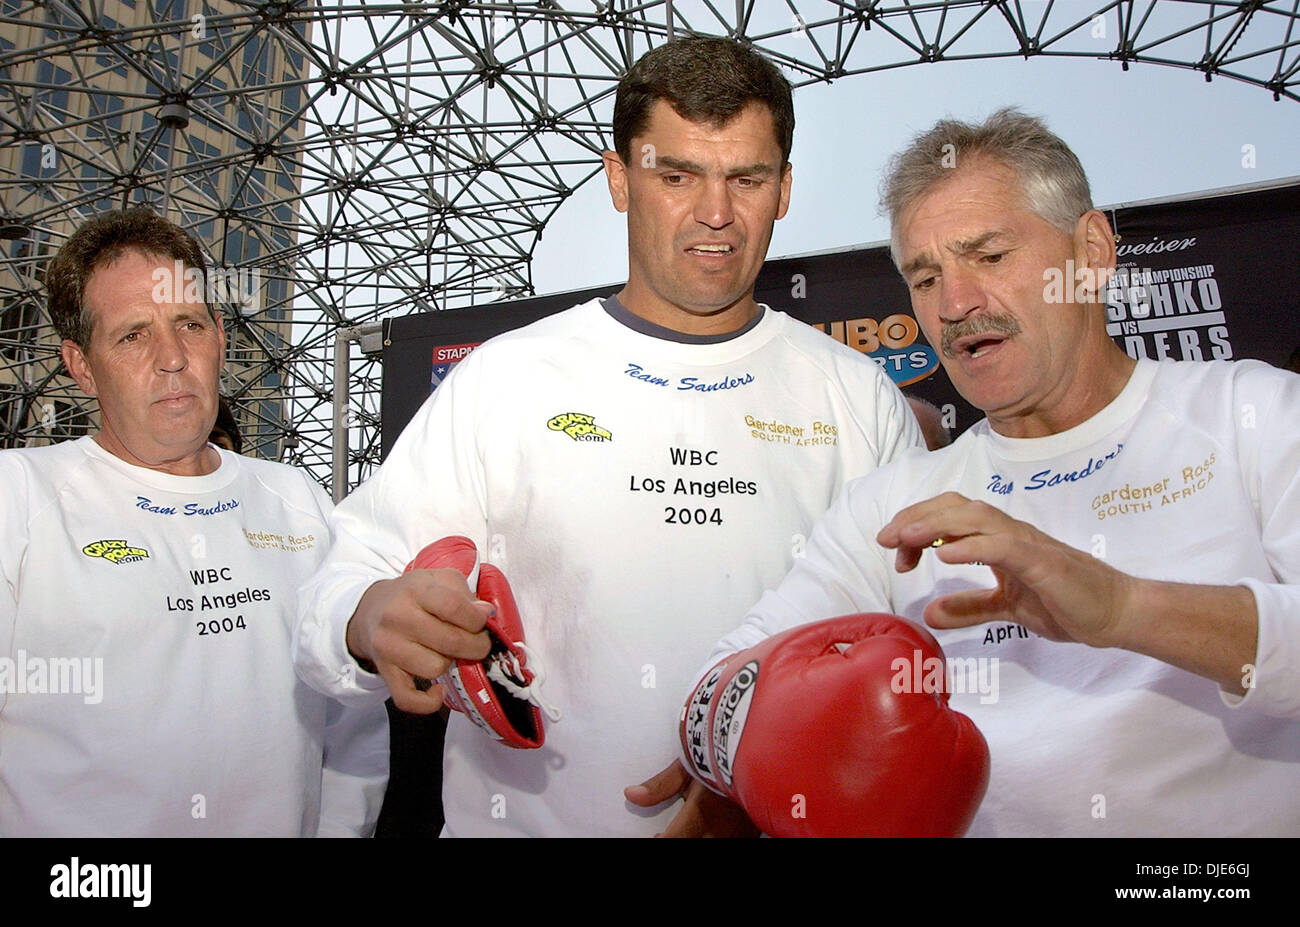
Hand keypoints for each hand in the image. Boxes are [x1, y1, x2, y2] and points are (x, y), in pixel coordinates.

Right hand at [345, 570, 492, 713]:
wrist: (372, 610)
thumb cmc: (414, 595)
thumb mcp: (439, 580)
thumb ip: (465, 594)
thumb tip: (486, 614)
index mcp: (416, 589)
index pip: (454, 607)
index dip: (477, 620)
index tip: (483, 622)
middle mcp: (397, 617)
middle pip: (450, 641)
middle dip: (476, 645)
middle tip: (478, 643)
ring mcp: (388, 646)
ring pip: (435, 668)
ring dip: (449, 664)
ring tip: (446, 652)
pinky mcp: (384, 671)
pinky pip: (408, 698)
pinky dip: (428, 702)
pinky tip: (438, 690)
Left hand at [625, 760, 759, 837]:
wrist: (751, 733)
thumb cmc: (716, 747)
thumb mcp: (686, 765)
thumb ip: (659, 786)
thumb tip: (631, 795)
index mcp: (702, 812)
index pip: (675, 840)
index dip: (663, 841)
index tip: (655, 836)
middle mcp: (723, 825)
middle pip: (698, 844)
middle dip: (683, 840)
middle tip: (672, 834)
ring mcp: (743, 827)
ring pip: (720, 843)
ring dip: (704, 839)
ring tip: (692, 833)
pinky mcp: (757, 824)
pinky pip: (740, 839)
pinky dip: (725, 837)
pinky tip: (716, 831)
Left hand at [875, 492, 1138, 648]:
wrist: (1117, 613)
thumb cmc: (1067, 603)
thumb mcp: (1007, 609)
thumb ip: (970, 607)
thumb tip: (929, 614)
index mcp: (999, 539)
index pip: (951, 516)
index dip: (917, 525)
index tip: (892, 548)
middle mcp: (1010, 532)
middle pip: (955, 508)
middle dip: (915, 518)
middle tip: (885, 538)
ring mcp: (1027, 543)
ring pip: (975, 519)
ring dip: (935, 524)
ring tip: (904, 537)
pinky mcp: (1042, 561)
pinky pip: (1002, 546)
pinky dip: (971, 545)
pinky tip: (945, 553)